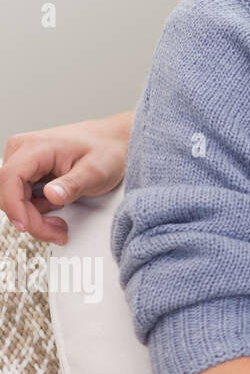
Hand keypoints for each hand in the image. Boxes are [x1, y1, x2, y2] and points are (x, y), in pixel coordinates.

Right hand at [0, 112, 131, 244]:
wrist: (115, 141)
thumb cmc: (107, 150)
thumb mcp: (97, 170)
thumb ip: (73, 184)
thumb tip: (51, 195)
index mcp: (36, 147)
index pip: (10, 178)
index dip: (14, 205)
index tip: (26, 225)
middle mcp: (23, 151)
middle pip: (9, 193)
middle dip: (30, 218)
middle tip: (57, 232)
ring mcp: (23, 161)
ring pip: (13, 198)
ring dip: (33, 216)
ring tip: (60, 222)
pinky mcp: (27, 171)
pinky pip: (21, 196)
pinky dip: (36, 210)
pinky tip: (56, 209)